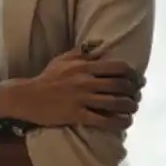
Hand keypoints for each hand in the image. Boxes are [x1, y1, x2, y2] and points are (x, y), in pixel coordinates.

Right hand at [0, 46, 142, 131]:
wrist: (27, 97)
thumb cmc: (47, 78)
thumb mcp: (63, 59)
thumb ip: (83, 51)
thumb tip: (101, 43)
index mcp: (84, 67)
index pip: (118, 67)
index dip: (133, 74)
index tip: (138, 80)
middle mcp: (85, 81)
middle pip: (121, 85)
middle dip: (134, 92)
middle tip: (137, 96)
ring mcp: (81, 99)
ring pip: (116, 103)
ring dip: (130, 107)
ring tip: (132, 109)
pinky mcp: (77, 115)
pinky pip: (104, 120)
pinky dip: (118, 122)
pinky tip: (124, 122)